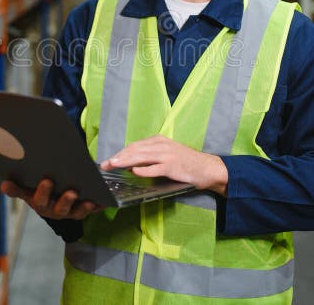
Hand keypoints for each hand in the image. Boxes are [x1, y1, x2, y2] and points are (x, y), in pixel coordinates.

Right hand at [0, 178, 100, 219]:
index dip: (43, 192)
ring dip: (84, 207)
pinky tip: (104, 200)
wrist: (52, 199)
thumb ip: (15, 188)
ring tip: (90, 201)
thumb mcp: (25, 189)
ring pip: (77, 212)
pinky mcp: (83, 210)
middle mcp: (55, 211)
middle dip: (66, 201)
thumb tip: (2, 185)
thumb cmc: (37, 191)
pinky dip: (98, 206)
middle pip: (60, 209)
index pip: (40, 200)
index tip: (47, 180)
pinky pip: (92, 210)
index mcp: (40, 203)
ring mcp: (70, 212)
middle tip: (71, 191)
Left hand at [101, 135, 227, 194]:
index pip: (134, 146)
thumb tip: (132, 165)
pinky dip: (144, 170)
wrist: (208, 168)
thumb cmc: (186, 163)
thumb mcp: (167, 154)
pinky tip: (134, 172)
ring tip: (113, 165)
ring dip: (125, 161)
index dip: (120, 153)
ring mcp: (167, 155)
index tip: (109, 160)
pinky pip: (155, 168)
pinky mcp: (172, 166)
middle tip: (105, 165)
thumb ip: (151, 157)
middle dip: (118, 157)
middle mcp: (161, 145)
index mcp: (159, 140)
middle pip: (135, 150)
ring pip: (141, 157)